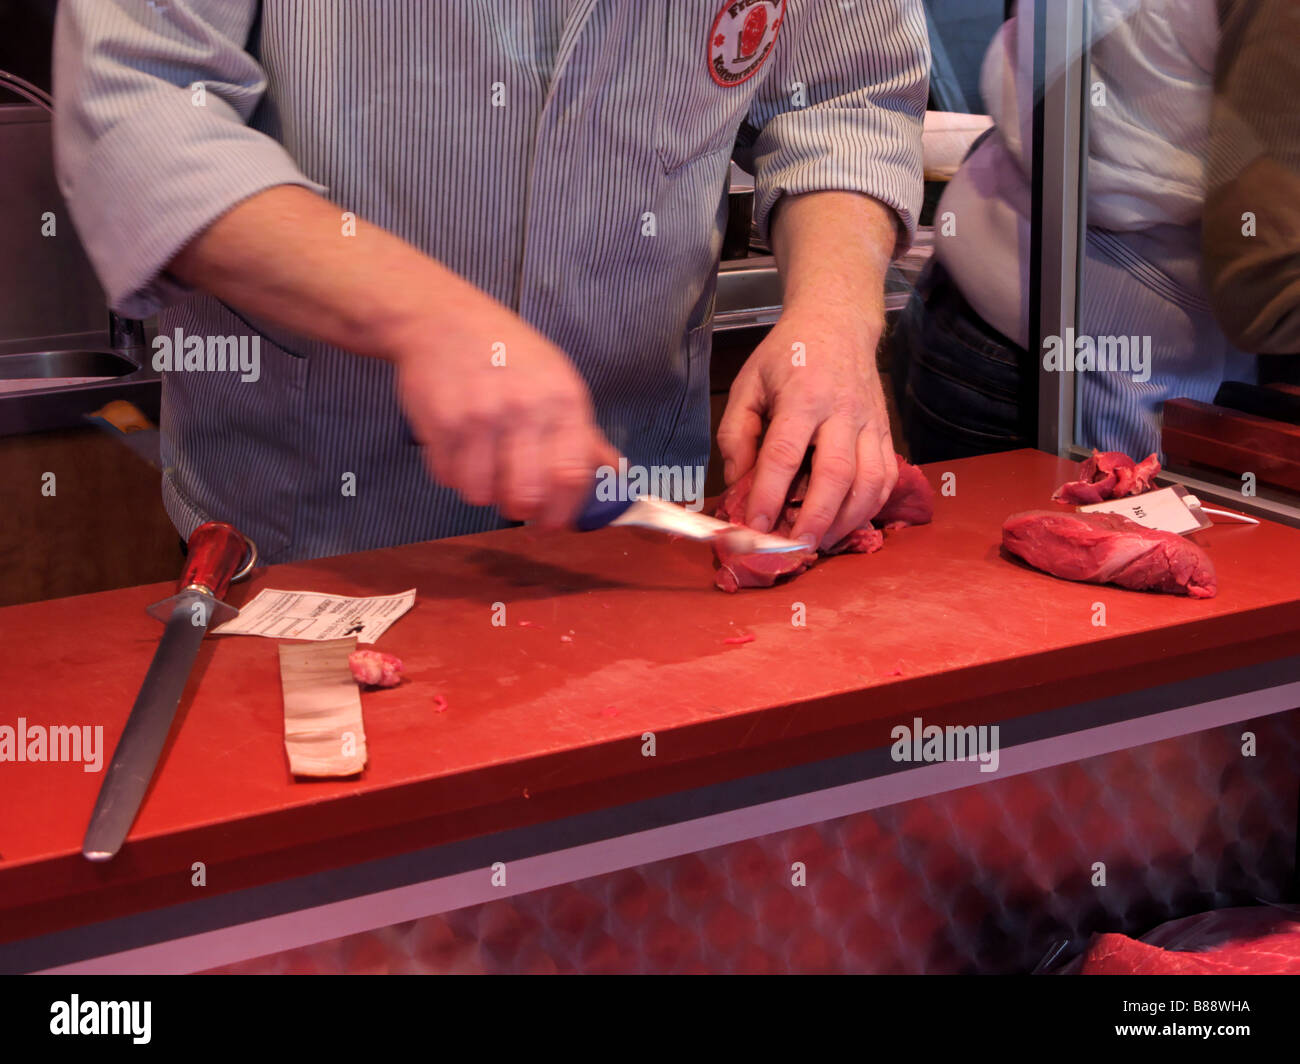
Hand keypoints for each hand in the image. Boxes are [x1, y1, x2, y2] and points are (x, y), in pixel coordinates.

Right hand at [387, 293, 618, 527]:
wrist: (443, 318)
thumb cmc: (507, 353)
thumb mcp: (557, 382)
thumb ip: (585, 437)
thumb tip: (616, 475)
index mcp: (563, 401)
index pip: (572, 476)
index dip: (564, 511)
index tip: (554, 521)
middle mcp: (525, 409)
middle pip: (527, 495)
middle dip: (521, 508)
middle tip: (515, 498)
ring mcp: (481, 416)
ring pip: (482, 493)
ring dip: (481, 489)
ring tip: (482, 461)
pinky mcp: (442, 423)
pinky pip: (448, 477)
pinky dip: (452, 472)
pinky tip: (458, 446)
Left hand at [716, 307, 897, 549]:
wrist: (837, 323)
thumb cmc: (787, 355)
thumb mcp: (748, 383)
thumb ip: (737, 434)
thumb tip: (738, 485)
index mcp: (802, 396)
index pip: (785, 453)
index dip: (769, 495)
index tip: (755, 526)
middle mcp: (842, 411)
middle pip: (834, 474)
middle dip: (814, 518)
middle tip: (795, 549)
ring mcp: (870, 423)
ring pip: (869, 481)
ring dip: (846, 521)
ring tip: (821, 543)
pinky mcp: (886, 432)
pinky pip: (887, 478)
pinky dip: (870, 508)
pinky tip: (847, 523)